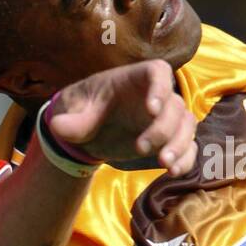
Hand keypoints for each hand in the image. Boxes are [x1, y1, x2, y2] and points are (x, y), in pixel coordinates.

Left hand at [50, 60, 196, 176]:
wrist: (89, 130)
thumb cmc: (83, 109)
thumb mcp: (72, 111)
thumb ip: (69, 119)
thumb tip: (58, 127)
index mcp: (134, 79)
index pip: (158, 72)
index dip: (160, 88)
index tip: (151, 110)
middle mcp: (156, 96)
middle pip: (174, 105)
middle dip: (163, 129)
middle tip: (141, 148)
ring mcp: (165, 118)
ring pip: (186, 126)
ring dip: (179, 145)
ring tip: (164, 164)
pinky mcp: (168, 140)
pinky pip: (187, 147)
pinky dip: (185, 159)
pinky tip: (173, 172)